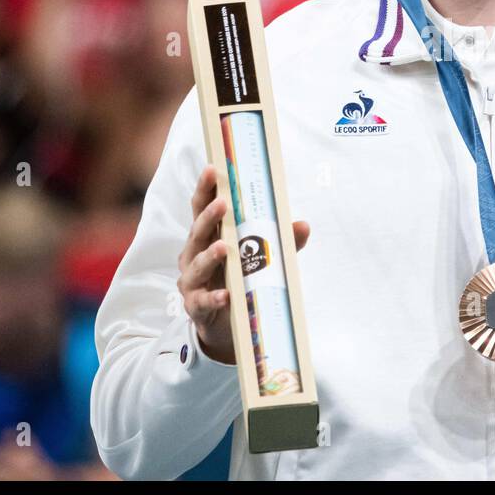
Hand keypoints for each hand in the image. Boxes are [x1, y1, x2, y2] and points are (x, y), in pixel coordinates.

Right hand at [177, 166, 309, 364]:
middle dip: (209, 217)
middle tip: (223, 203)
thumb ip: (280, 243)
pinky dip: (214, 298)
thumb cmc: (240, 281)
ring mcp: (192, 282)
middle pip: (198, 232)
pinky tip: (226, 295)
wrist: (227, 325)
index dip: (205, 189)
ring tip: (224, 249)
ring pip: (197, 265)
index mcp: (207, 237)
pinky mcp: (196, 307)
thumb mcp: (261, 259)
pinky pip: (202, 301)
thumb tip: (303, 225)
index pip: (202, 208)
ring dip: (210, 257)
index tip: (212, 169)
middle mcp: (193, 255)